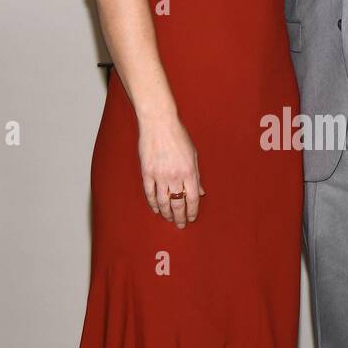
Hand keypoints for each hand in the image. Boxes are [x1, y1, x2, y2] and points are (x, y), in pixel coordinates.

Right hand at [138, 111, 204, 226]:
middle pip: (178, 203)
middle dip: (180, 217)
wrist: (159, 123)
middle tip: (180, 225)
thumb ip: (197, 176)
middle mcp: (175, 176)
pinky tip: (156, 209)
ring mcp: (160, 175)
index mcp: (189, 171)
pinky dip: (153, 203)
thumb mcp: (193, 155)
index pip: (192, 198)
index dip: (192, 211)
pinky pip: (150, 193)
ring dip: (166, 213)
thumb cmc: (178, 136)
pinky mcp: (147, 172)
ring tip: (169, 219)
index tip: (191, 218)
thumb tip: (201, 192)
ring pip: (163, 201)